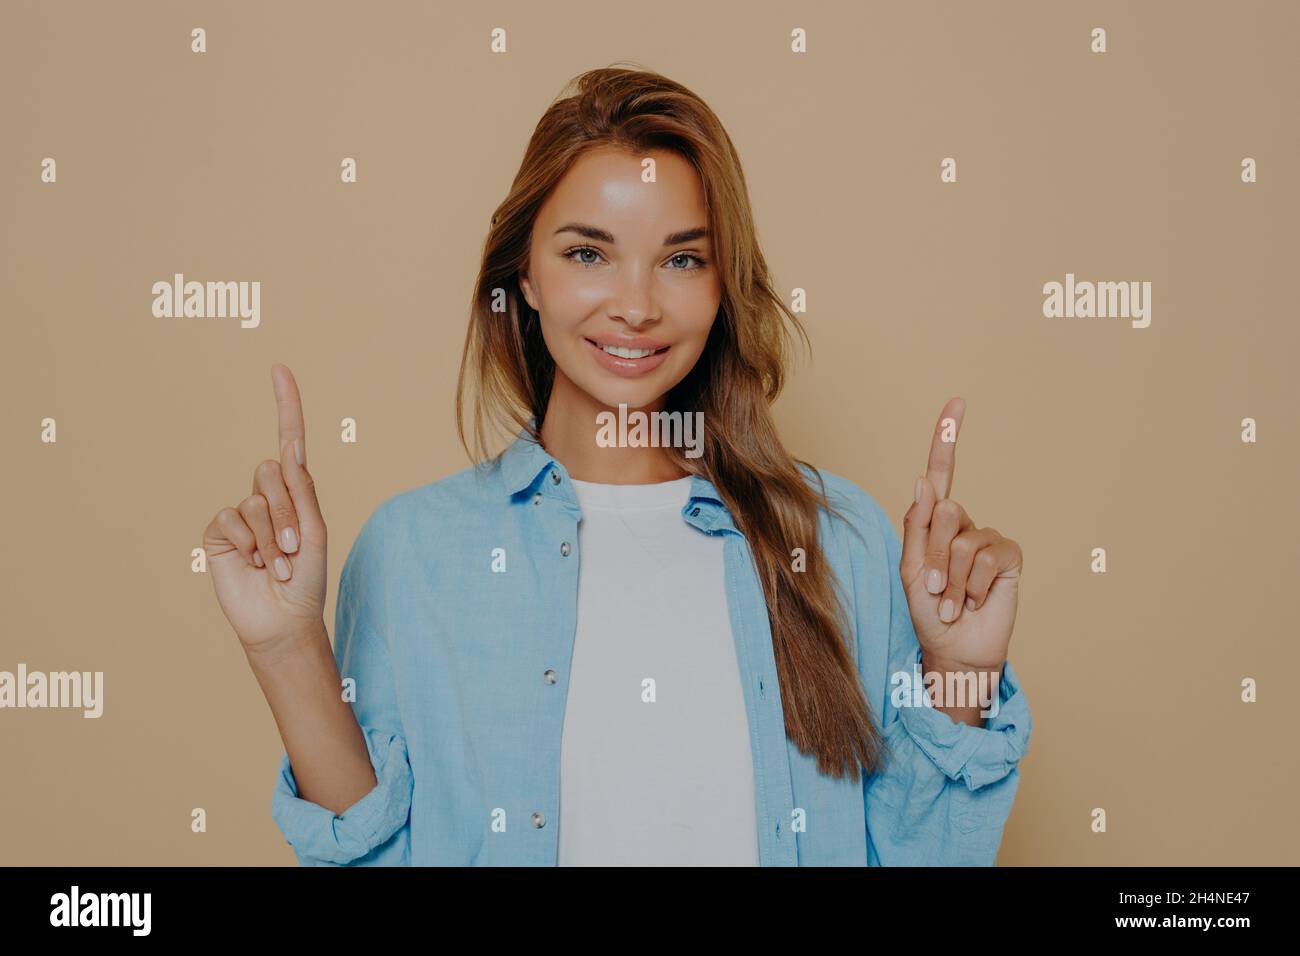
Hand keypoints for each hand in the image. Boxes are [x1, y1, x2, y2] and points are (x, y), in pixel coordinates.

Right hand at [202, 364, 327, 652]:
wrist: (282, 620)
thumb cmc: (305, 581)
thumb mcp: (314, 534)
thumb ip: (302, 493)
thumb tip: (290, 451)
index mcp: (297, 493)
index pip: (289, 442)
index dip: (285, 406)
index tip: (279, 369)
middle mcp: (269, 497)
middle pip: (272, 471)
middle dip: (288, 512)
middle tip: (295, 548)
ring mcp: (243, 514)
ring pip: (255, 497)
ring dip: (273, 535)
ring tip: (278, 564)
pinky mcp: (221, 532)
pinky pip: (231, 517)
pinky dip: (250, 543)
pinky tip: (255, 564)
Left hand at [900, 397, 1021, 673]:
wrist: (953, 648)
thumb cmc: (928, 611)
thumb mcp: (909, 570)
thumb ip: (916, 527)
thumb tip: (922, 480)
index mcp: (935, 523)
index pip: (942, 474)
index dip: (948, 438)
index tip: (958, 402)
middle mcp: (964, 525)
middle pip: (945, 512)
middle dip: (932, 556)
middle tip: (933, 588)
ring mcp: (989, 540)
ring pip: (963, 540)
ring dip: (949, 580)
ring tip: (951, 602)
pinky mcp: (1010, 559)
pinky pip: (988, 559)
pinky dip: (972, 586)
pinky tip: (973, 601)